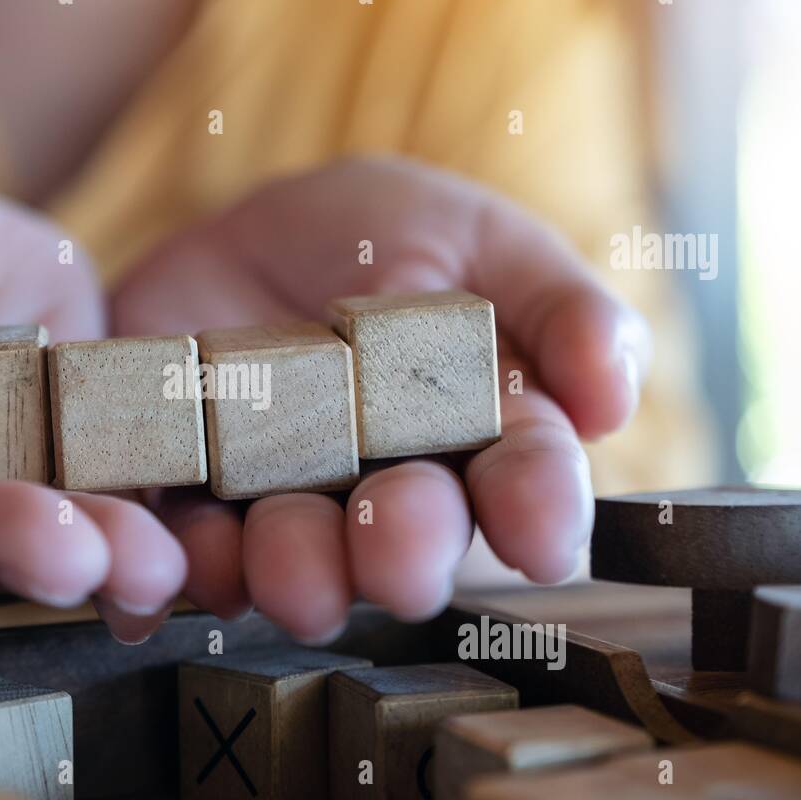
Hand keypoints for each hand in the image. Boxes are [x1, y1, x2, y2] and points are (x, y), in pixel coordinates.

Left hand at [112, 156, 649, 642]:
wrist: (242, 227)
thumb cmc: (381, 241)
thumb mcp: (477, 238)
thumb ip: (557, 304)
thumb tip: (612, 398)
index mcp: (478, 442)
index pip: (526, 489)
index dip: (538, 514)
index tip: (540, 535)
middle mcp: (390, 498)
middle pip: (412, 548)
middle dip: (409, 551)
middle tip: (398, 543)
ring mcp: (293, 509)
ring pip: (304, 571)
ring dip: (300, 573)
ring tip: (283, 550)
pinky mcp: (197, 505)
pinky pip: (192, 556)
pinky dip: (189, 565)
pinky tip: (188, 549)